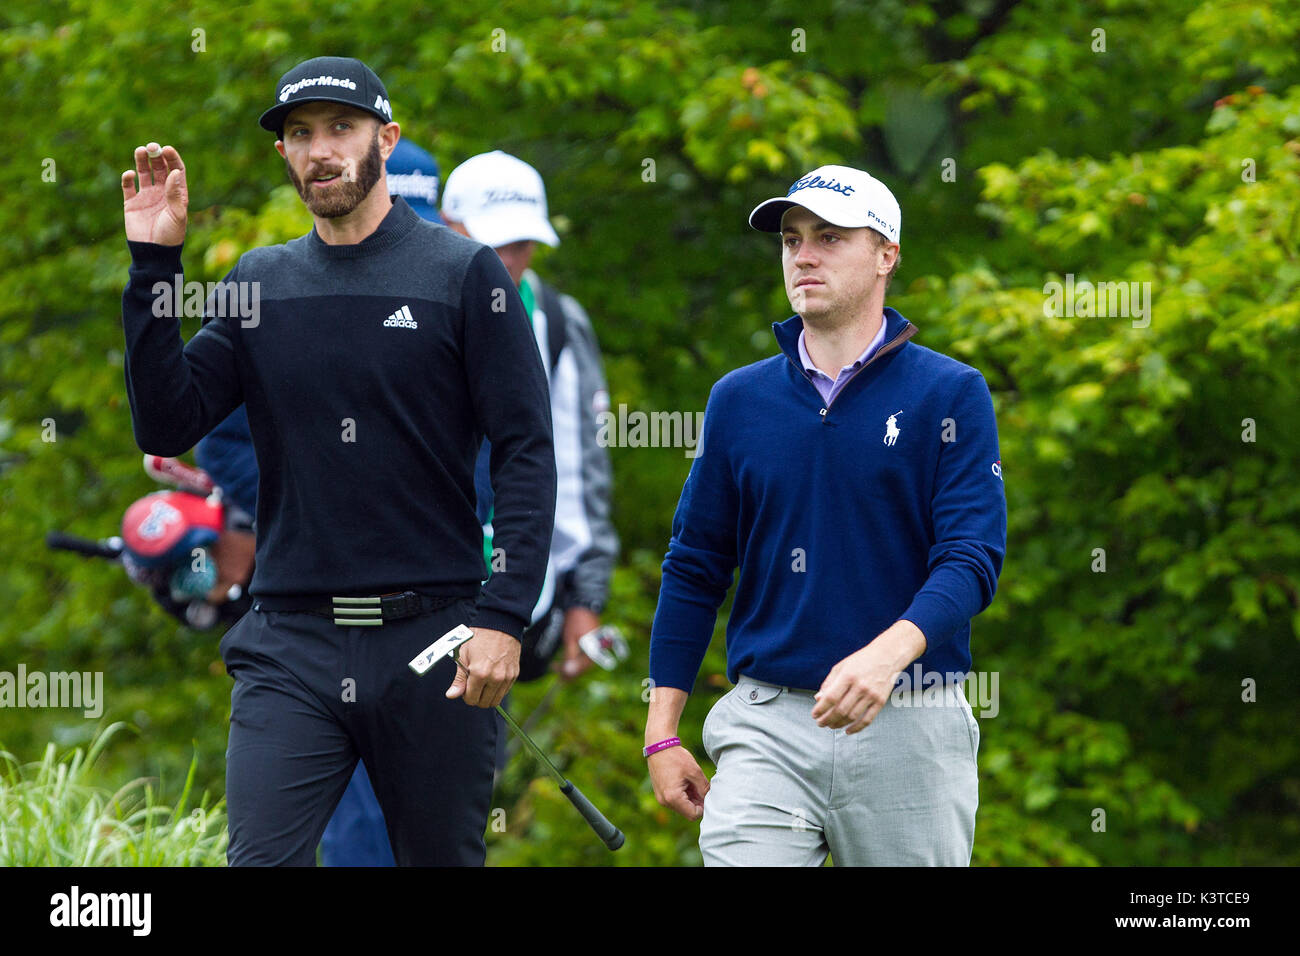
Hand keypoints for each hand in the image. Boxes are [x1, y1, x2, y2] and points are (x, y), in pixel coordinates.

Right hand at [121, 143, 187, 244]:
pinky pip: (128, 186)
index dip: (172, 158)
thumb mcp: (177, 215)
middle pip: (159, 168)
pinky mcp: (132, 203)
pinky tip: (129, 174)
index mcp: (177, 194)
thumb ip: (174, 194)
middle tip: (152, 147)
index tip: (167, 149)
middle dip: (156, 156)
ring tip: (140, 151)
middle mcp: (162, 193)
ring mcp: (146, 197)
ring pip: (143, 173)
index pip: (176, 171)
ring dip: (142, 161)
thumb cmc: (170, 236)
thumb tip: (174, 172)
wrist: (153, 253)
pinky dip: (127, 178)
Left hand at [445, 627, 519, 708]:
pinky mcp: (514, 674)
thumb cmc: (479, 638)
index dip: (465, 695)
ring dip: (488, 696)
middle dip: (476, 698)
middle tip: (473, 685)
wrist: (500, 624)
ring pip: (496, 700)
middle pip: (484, 703)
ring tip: (483, 682)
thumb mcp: (464, 656)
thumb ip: (459, 679)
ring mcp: (507, 677)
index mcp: (480, 673)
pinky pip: (505, 691)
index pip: (471, 699)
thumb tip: (452, 695)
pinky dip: (498, 689)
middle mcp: (495, 678)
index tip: (465, 687)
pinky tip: (493, 677)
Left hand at [556, 607, 597, 679]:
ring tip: (558, 666)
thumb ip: (570, 656)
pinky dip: (575, 660)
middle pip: (582, 668)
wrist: (584, 605)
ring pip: (583, 664)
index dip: (567, 673)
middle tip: (555, 669)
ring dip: (571, 666)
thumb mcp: (570, 640)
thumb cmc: (576, 621)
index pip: (579, 669)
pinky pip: (584, 658)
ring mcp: (596, 649)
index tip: (555, 672)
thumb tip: (567, 672)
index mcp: (593, 652)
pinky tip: (566, 659)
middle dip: (568, 671)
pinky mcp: (594, 646)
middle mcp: (597, 653)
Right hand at [648, 745, 709, 820]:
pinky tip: (685, 781)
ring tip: (691, 781)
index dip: (703, 807)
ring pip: (682, 807)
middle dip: (696, 802)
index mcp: (673, 798)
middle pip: (687, 812)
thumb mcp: (695, 772)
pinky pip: (675, 801)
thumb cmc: (676, 757)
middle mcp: (665, 802)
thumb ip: (704, 788)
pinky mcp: (660, 794)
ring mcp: (661, 798)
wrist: (659, 746)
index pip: (693, 815)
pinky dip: (683, 794)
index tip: (706, 794)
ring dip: (690, 798)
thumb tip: (710, 800)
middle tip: (700, 786)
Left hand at [811, 621, 926, 733]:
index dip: (821, 709)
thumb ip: (829, 683)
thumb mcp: (842, 666)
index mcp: (848, 676)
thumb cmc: (861, 660)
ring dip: (839, 724)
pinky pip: (867, 719)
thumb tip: (818, 699)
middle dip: (827, 719)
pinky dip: (857, 728)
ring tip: (831, 726)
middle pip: (841, 710)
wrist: (888, 656)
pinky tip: (848, 731)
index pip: (831, 698)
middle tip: (820, 723)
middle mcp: (860, 686)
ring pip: (852, 716)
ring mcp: (871, 695)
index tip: (814, 715)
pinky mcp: (881, 701)